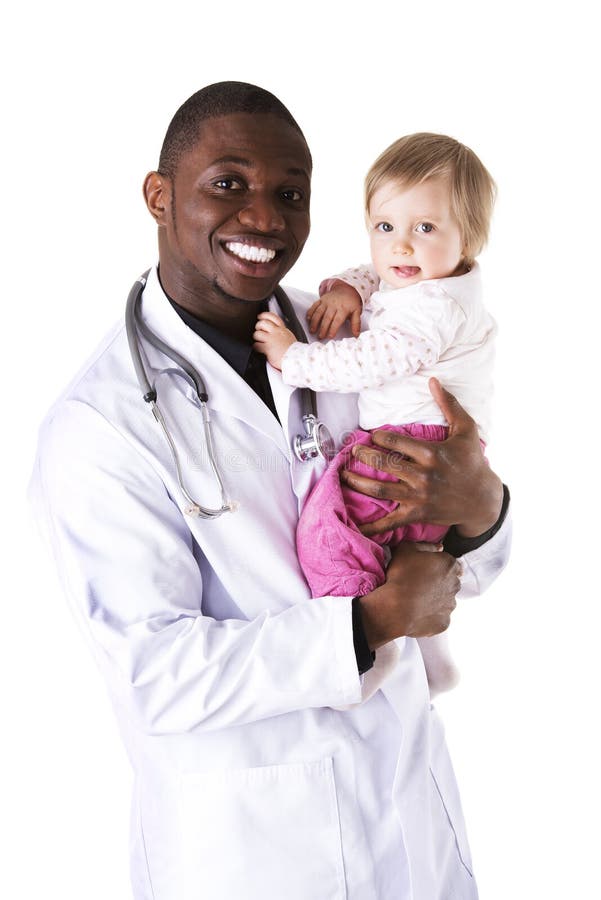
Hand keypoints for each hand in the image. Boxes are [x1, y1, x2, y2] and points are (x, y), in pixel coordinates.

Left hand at [253, 311, 296, 369]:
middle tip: (258, 330)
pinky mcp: (267, 348)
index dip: (264, 315)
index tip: (260, 316)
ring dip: (256, 337)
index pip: (273, 317)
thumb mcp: (289, 336)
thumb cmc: (293, 351)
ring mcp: (271, 340)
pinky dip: (256, 347)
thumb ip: (281, 332)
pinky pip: (256, 345)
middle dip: (258, 326)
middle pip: (262, 323)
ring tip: (259, 341)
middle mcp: (276, 332)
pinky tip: (259, 349)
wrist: (295, 359)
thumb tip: (275, 330)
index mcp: (282, 329)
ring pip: (257, 334)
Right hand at [306, 282, 361, 338]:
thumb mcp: (357, 311)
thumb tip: (356, 335)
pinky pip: (314, 306)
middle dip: (323, 328)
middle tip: (320, 337)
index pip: (337, 320)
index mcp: (343, 309)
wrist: (346, 288)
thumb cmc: (351, 302)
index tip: (330, 336)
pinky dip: (310, 312)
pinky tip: (308, 319)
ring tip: (312, 330)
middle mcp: (333, 305)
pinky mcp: (321, 299)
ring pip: (318, 312)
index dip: (333, 329)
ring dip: (314, 322)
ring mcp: (326, 301)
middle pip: (327, 318)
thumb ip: (356, 323)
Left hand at [342, 378, 503, 537]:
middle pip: (383, 464)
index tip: (372, 435)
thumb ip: (449, 404)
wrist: (482, 499)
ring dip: (357, 481)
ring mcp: (418, 497)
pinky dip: (372, 527)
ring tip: (343, 474)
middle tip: (352, 450)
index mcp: (431, 453)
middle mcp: (422, 476)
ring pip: (379, 489)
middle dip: (362, 455)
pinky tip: (356, 527)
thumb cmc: (473, 461)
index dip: (379, 436)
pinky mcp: (417, 514)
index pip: (396, 441)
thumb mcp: (465, 430)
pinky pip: (390, 522)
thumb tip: (433, 380)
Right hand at [359, 542, 460, 649]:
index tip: (424, 569)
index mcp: (449, 565)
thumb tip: (439, 547)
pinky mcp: (444, 623)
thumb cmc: (400, 576)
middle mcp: (455, 585)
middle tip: (419, 584)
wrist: (394, 608)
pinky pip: (439, 617)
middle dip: (438, 582)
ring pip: (446, 600)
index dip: (436, 565)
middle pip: (450, 581)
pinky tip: (417, 613)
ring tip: (416, 600)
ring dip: (436, 599)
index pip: (450, 563)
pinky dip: (431, 615)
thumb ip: (426, 545)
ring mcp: (450, 606)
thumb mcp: (407, 549)